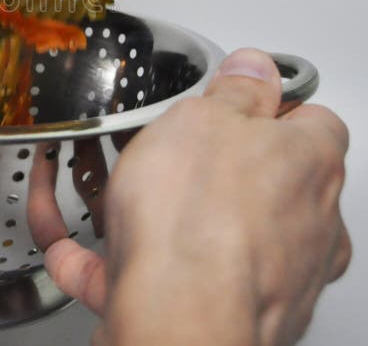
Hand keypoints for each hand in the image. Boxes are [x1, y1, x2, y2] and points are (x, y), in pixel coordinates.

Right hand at [45, 48, 349, 345]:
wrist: (177, 319)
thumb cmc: (198, 220)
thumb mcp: (207, 117)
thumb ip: (237, 88)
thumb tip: (255, 67)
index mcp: (309, 166)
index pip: (310, 120)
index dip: (267, 105)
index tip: (230, 99)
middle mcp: (306, 227)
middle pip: (263, 179)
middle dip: (211, 165)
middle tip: (165, 150)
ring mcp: (272, 278)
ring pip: (212, 237)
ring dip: (162, 219)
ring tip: (111, 204)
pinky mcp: (224, 314)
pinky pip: (163, 282)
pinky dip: (116, 267)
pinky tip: (74, 254)